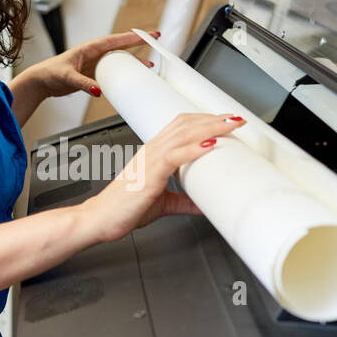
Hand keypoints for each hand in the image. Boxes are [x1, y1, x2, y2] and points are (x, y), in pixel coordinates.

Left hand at [24, 29, 159, 99]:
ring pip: (119, 59)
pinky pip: (113, 71)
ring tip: (149, 66)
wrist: (41, 81)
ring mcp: (95, 63)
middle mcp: (94, 53)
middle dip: (139, 43)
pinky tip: (132, 77)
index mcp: (90, 48)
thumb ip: (83, 84)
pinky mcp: (93, 73)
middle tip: (156, 40)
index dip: (132, 37)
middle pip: (121, 46)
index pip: (115, 40)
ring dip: (134, 61)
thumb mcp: (67, 78)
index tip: (147, 35)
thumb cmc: (50, 73)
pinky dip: (124, 72)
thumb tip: (99, 91)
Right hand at [80, 111, 242, 242]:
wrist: (100, 219)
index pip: (181, 126)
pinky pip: (174, 156)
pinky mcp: (149, 174)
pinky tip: (209, 145)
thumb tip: (205, 206)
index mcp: (153, 152)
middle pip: (186, 124)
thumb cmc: (123, 208)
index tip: (224, 120)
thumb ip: (184, 202)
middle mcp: (152, 150)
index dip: (204, 119)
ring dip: (209, 128)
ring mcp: (150, 160)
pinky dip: (193, 149)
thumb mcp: (162, 203)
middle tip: (235, 118)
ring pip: (183, 135)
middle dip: (213, 119)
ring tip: (230, 124)